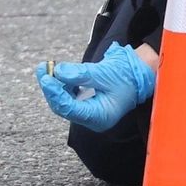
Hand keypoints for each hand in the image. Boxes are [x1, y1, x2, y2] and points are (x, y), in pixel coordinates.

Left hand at [35, 42, 156, 132]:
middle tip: (43, 68)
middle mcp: (93, 118)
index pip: (70, 108)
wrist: (142, 73)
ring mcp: (89, 112)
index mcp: (100, 116)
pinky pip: (69, 96)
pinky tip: (59, 73)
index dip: (55, 93)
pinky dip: (63, 84)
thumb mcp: (104, 73)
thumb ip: (80, 74)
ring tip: (47, 67)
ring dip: (55, 85)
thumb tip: (58, 72)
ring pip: (64, 101)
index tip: (46, 77)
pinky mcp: (88, 103)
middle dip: (52, 88)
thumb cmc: (128, 75)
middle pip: (63, 106)